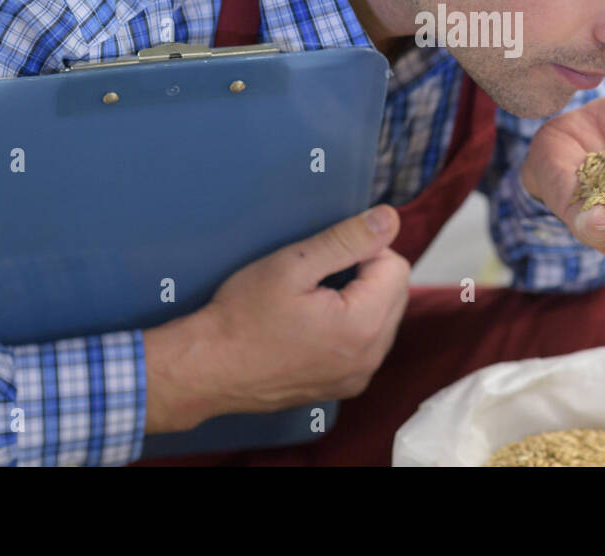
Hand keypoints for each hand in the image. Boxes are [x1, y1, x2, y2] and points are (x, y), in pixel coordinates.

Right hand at [143, 205, 409, 432]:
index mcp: (363, 326)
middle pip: (394, 294)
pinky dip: (350, 327)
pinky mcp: (343, 386)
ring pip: (383, 319)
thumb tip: (389, 219)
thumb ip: (347, 239)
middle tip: (316, 276)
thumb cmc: (242, 317)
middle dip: (365, 276)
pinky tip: (312, 323)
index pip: (396, 267)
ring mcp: (356, 377)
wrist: (208, 368)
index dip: (364, 250)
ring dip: (358, 300)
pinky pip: (365, 344)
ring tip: (312, 300)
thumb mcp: (292, 264)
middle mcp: (369, 358)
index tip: (326, 256)